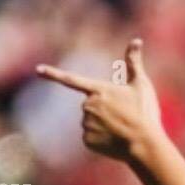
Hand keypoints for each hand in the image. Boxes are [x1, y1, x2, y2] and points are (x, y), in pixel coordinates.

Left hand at [36, 38, 162, 160]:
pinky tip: (115, 141)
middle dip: (103, 111)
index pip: (71, 80)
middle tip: (123, 118)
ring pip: (91, 123)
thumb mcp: (141, 85)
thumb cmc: (145, 113)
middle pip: (90, 106)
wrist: (145, 144)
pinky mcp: (88, 140)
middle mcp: (88, 105)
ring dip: (103, 126)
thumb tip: (137, 40)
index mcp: (98, 90)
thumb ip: (134, 63)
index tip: (38, 70)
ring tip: (121, 130)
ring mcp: (86, 124)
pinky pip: (92, 138)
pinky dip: (102, 140)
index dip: (53, 74)